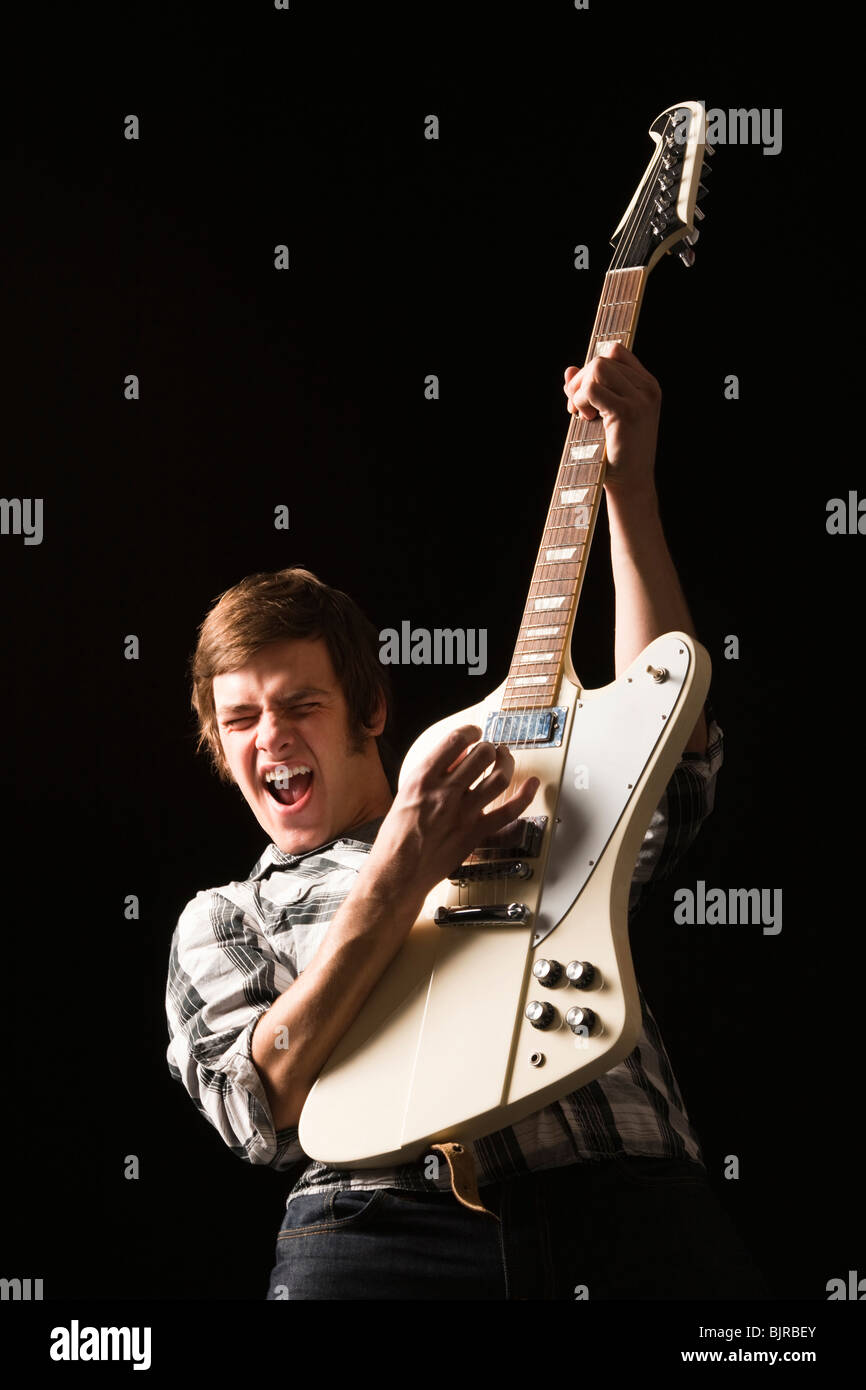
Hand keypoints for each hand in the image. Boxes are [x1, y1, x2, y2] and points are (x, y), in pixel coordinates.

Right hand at [365, 724, 538, 905]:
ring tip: (505, 759)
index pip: (454, 741)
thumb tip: (453, 758)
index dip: (470, 731)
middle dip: (489, 747)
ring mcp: (463, 813)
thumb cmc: (395, 840)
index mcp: (422, 780)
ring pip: (498, 777)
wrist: (397, 873)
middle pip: (481, 755)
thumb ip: (429, 777)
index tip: (474, 732)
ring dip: (506, 762)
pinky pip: (508, 811)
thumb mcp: (404, 796)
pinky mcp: (476, 833)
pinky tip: (532, 785)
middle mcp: (445, 793)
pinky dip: (525, 796)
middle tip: (489, 749)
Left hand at [563, 342, 660, 498]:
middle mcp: (648, 388)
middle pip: (602, 359)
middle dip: (581, 381)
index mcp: (647, 385)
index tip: (585, 394)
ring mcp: (640, 399)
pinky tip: (585, 419)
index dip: (593, 366)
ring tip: (582, 414)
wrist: (630, 484)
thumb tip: (569, 370)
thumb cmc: (616, 453)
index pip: (616, 351)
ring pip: (597, 368)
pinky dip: (580, 402)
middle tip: (576, 409)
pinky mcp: (627, 412)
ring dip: (580, 391)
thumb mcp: (602, 415)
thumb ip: (588, 390)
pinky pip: (591, 390)